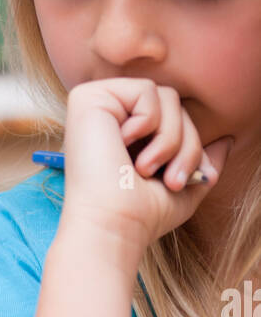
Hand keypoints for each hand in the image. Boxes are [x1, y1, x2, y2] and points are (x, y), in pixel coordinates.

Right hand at [62, 79, 233, 264]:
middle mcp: (110, 117)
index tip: (179, 183)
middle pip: (175, 106)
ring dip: (169, 137)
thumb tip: (227, 139)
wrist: (112, 225)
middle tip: (171, 180)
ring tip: (145, 168)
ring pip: (166, 96)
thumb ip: (202, 160)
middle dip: (186, 144)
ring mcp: (98, 105)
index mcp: (125, 135)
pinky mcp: (89, 97)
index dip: (190, 147)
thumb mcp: (183, 188)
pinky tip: (122, 145)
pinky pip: (147, 90)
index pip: (175, 119)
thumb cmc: (140, 215)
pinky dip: (147, 121)